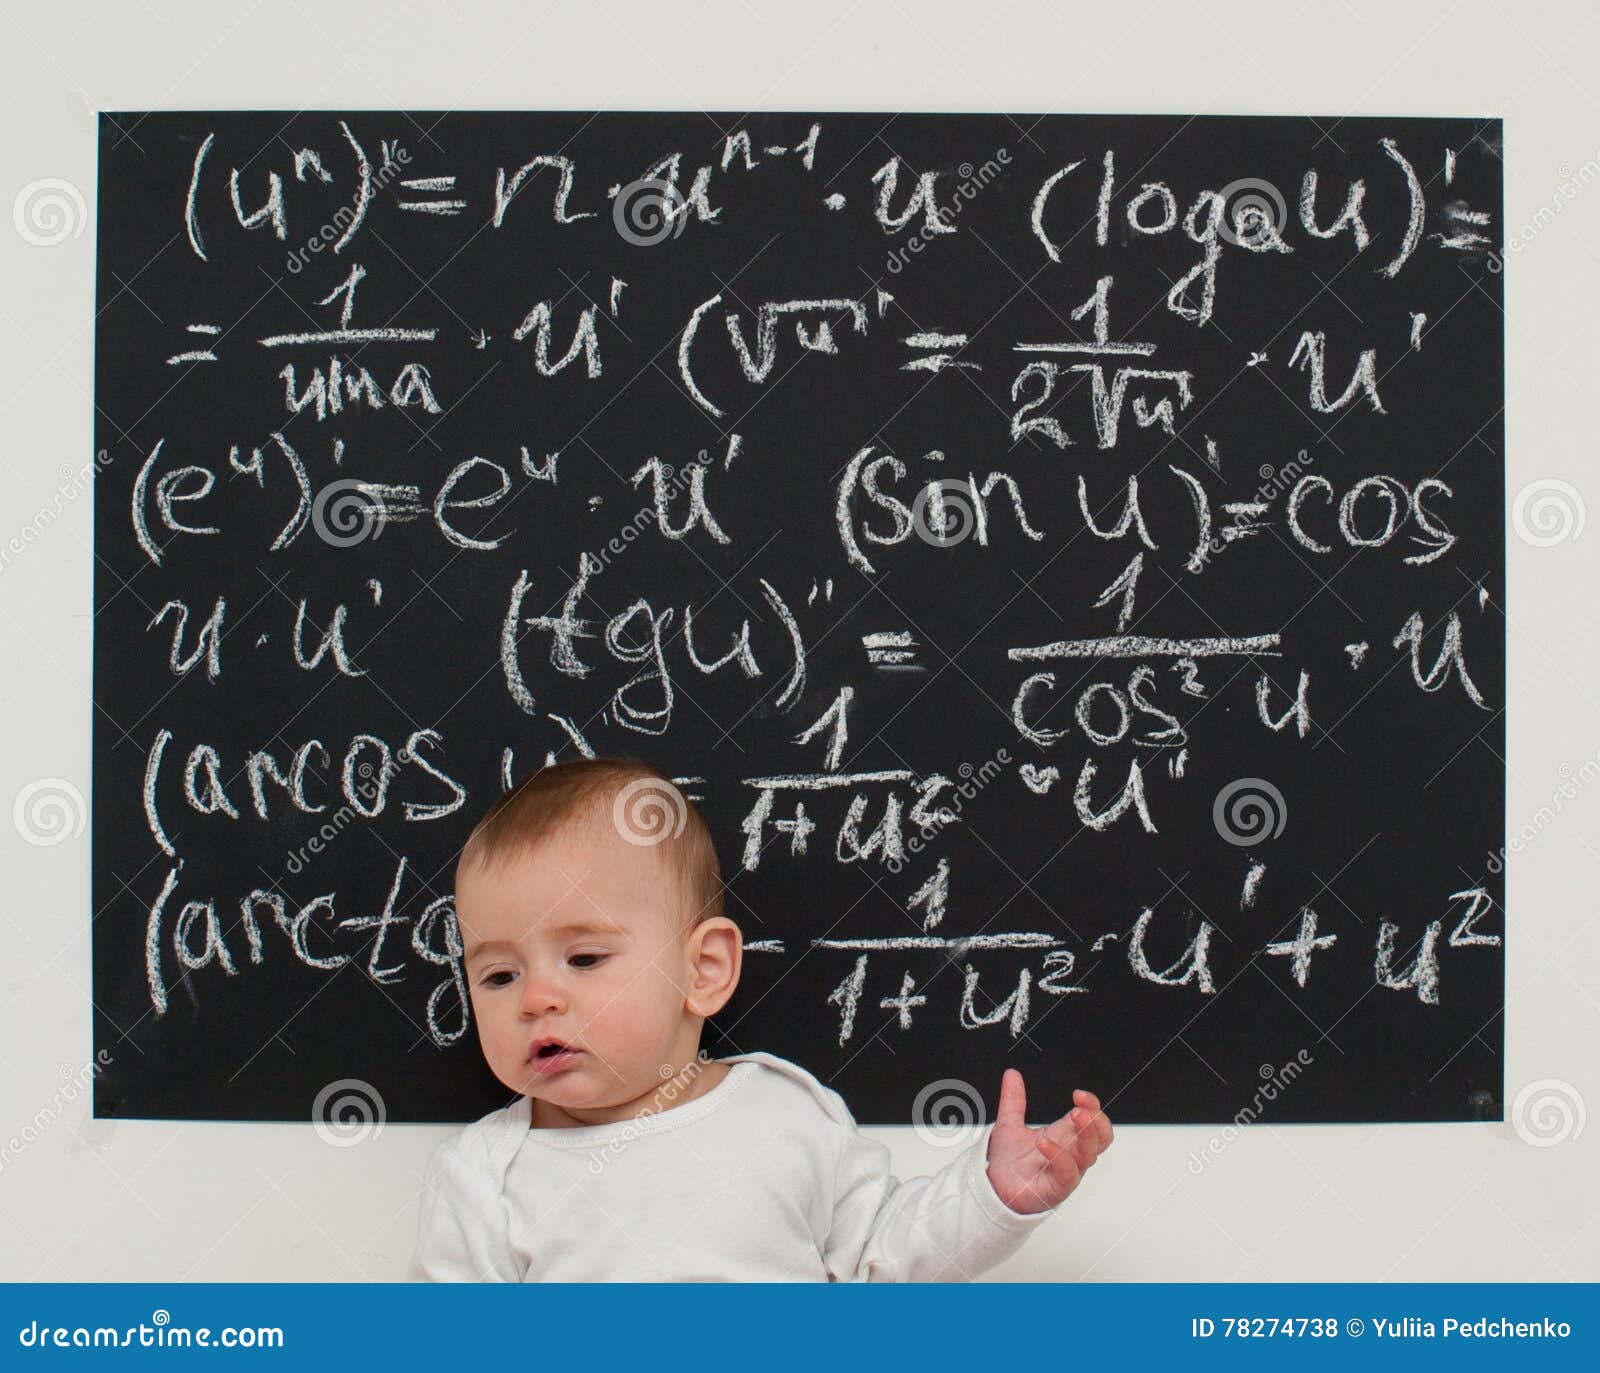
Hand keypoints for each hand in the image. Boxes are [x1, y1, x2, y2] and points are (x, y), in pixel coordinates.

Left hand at [984, 1069, 1113, 1214]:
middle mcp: (1070, 1153)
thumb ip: (1013, 1100)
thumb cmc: (1009, 1163)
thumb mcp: (1009, 1124)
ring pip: (1090, 1155)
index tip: (1079, 1094)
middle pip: (1101, 1138)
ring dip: (1087, 1134)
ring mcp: (1066, 1171)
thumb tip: (1011, 1074)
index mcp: (1065, 1136)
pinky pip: (1067, 1173)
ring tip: (1074, 1115)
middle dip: (1097, 1120)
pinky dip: (1059, 1156)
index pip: (1094, 1121)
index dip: (1093, 1106)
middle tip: (1080, 1108)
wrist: (992, 1189)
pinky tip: (1043, 1142)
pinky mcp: (1056, 1188)